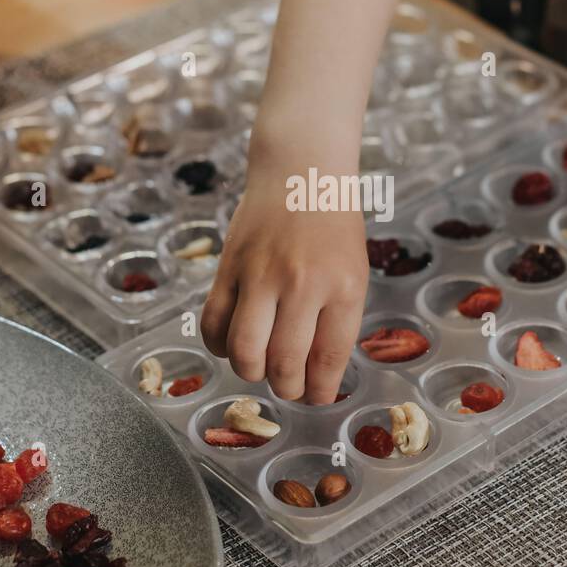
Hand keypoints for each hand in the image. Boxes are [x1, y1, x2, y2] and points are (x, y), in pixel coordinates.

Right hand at [200, 171, 367, 404]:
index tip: (317, 398)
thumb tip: (315, 372)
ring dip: (250, 371)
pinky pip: (213, 322)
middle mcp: (302, 283)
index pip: (329, 357)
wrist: (300, 168)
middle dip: (286, 388)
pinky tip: (231, 343)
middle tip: (287, 385)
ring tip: (259, 366)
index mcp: (343, 286)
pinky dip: (219, 345)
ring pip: (244, 350)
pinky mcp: (229, 265)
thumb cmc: (332, 223)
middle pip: (284, 363)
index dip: (321, 389)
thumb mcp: (353, 271)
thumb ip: (336, 319)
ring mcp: (261, 274)